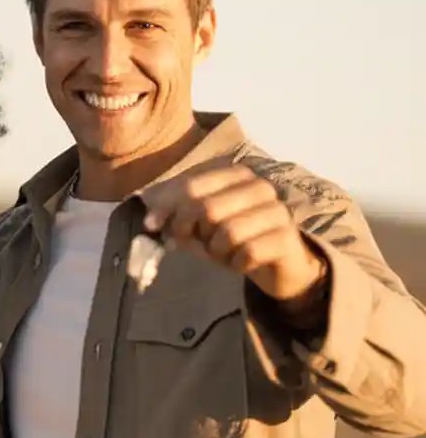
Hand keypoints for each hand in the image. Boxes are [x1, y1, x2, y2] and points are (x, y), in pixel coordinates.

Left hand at [140, 165, 326, 305]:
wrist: (280, 263)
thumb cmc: (234, 239)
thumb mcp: (200, 225)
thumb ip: (176, 216)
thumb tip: (150, 222)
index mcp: (236, 174)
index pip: (190, 186)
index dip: (166, 207)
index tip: (151, 226)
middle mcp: (259, 186)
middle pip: (207, 208)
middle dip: (192, 231)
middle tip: (194, 243)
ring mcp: (277, 210)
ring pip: (228, 232)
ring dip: (217, 251)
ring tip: (223, 253)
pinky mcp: (287, 237)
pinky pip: (248, 252)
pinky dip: (236, 263)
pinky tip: (241, 263)